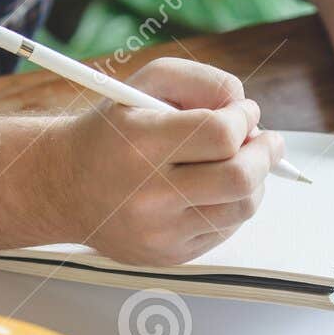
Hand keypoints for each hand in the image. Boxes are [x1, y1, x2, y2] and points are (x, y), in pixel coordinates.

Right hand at [49, 59, 282, 263]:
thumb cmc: (113, 132)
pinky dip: (233, 204)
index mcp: (140, 144)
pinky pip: (226, 229)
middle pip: (240, 177)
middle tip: (267, 140)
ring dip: (256, 179)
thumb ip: (200, 80)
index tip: (245, 112)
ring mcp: (161, 231)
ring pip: (242, 207)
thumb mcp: (145, 85)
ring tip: (241, 161)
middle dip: (265, 153)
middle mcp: (149, 193)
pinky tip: (215, 188)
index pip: (220, 134)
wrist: (66, 187)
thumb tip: (244, 106)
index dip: (245, 119)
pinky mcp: (170, 255)